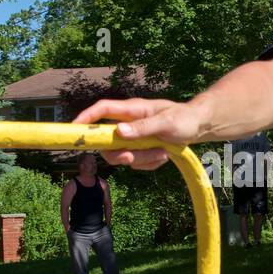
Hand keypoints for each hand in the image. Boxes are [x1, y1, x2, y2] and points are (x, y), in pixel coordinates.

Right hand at [73, 98, 205, 169]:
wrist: (197, 127)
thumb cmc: (183, 118)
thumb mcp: (166, 123)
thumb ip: (143, 128)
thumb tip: (118, 132)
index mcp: (132, 110)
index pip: (102, 110)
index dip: (86, 118)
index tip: (74, 129)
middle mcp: (128, 123)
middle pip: (107, 142)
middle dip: (118, 154)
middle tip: (131, 158)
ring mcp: (134, 137)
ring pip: (124, 155)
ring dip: (142, 159)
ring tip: (163, 153)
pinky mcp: (141, 149)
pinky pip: (137, 163)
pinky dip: (149, 163)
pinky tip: (164, 155)